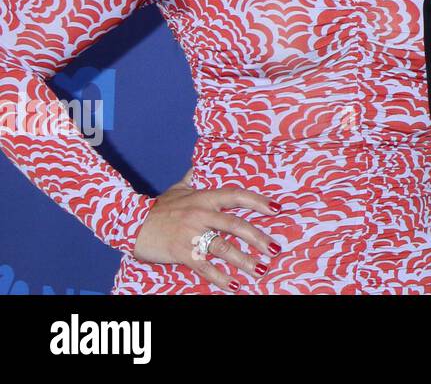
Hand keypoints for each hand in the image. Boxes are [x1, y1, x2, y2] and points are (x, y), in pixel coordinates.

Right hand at [131, 170, 282, 292]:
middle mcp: (201, 214)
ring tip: (261, 270)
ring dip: (244, 260)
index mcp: (204, 197)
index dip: (258, 202)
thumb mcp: (176, 189)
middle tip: (275, 249)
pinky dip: (220, 277)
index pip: (237, 196)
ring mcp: (191, 233)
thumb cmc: (157, 208)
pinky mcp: (181, 252)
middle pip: (236, 225)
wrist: (129, 224)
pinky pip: (204, 266)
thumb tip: (198, 167)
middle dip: (258, 237)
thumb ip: (191, 179)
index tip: (277, 209)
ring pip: (223, 248)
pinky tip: (234, 285)